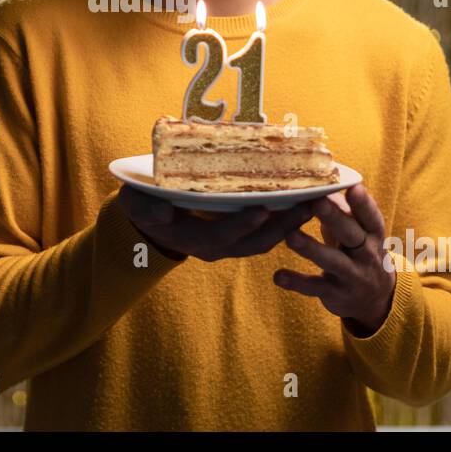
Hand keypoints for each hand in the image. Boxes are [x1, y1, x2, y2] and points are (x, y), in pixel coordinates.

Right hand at [120, 184, 313, 262]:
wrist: (147, 217)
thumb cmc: (143, 204)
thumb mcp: (137, 203)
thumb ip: (147, 207)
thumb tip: (163, 210)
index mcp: (190, 238)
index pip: (220, 236)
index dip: (241, 225)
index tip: (262, 209)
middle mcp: (213, 248)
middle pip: (252, 243)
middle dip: (280, 227)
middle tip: (306, 207)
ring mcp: (227, 246)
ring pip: (263, 241)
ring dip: (289, 227)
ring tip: (313, 206)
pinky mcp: (237, 239)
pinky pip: (264, 236)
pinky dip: (284, 225)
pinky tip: (301, 207)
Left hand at [272, 182, 395, 336]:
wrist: (375, 298)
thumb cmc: (358, 251)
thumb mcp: (359, 231)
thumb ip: (343, 210)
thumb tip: (320, 178)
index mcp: (373, 234)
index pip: (371, 217)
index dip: (363, 203)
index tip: (354, 187)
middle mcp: (367, 254)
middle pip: (351, 235)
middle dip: (334, 218)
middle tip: (316, 202)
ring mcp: (353, 276)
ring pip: (332, 261)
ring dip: (311, 248)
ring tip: (290, 237)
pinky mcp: (336, 294)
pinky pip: (315, 287)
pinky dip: (297, 282)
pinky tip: (278, 276)